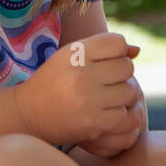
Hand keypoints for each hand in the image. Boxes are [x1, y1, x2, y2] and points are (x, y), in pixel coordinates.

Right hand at [16, 33, 140, 147]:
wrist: (28, 113)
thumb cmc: (53, 80)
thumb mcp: (70, 56)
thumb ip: (103, 49)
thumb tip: (138, 50)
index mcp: (74, 52)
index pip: (117, 43)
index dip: (118, 52)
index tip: (106, 61)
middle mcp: (81, 73)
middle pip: (127, 67)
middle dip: (121, 74)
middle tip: (106, 82)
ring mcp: (88, 99)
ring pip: (130, 92)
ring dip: (122, 96)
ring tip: (104, 98)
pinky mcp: (94, 123)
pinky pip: (125, 115)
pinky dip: (117, 115)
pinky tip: (102, 113)